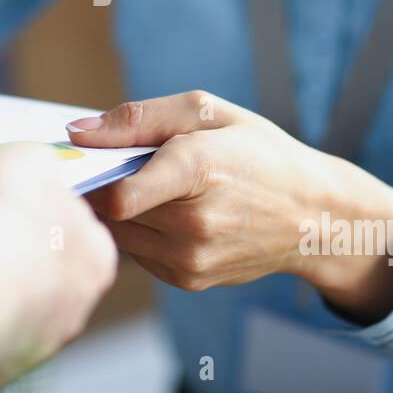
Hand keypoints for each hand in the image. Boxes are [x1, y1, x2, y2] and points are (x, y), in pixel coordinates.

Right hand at [0, 145, 117, 384]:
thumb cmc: (0, 219)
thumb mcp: (27, 159)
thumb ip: (38, 165)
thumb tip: (35, 174)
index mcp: (97, 259)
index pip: (74, 223)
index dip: (37, 202)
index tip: (4, 195)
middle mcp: (75, 307)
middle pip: (36, 262)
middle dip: (4, 242)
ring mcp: (33, 341)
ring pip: (1, 294)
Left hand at [67, 91, 392, 324]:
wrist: (314, 216)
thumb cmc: (260, 153)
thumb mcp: (207, 112)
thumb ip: (137, 118)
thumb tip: (77, 132)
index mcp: (200, 170)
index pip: (119, 195)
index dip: (92, 175)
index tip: (86, 158)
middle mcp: (195, 224)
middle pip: (110, 208)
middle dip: (105, 184)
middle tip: (126, 164)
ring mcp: (192, 259)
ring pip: (118, 233)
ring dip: (121, 210)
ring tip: (154, 186)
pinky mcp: (189, 279)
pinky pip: (138, 252)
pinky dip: (142, 230)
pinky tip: (171, 212)